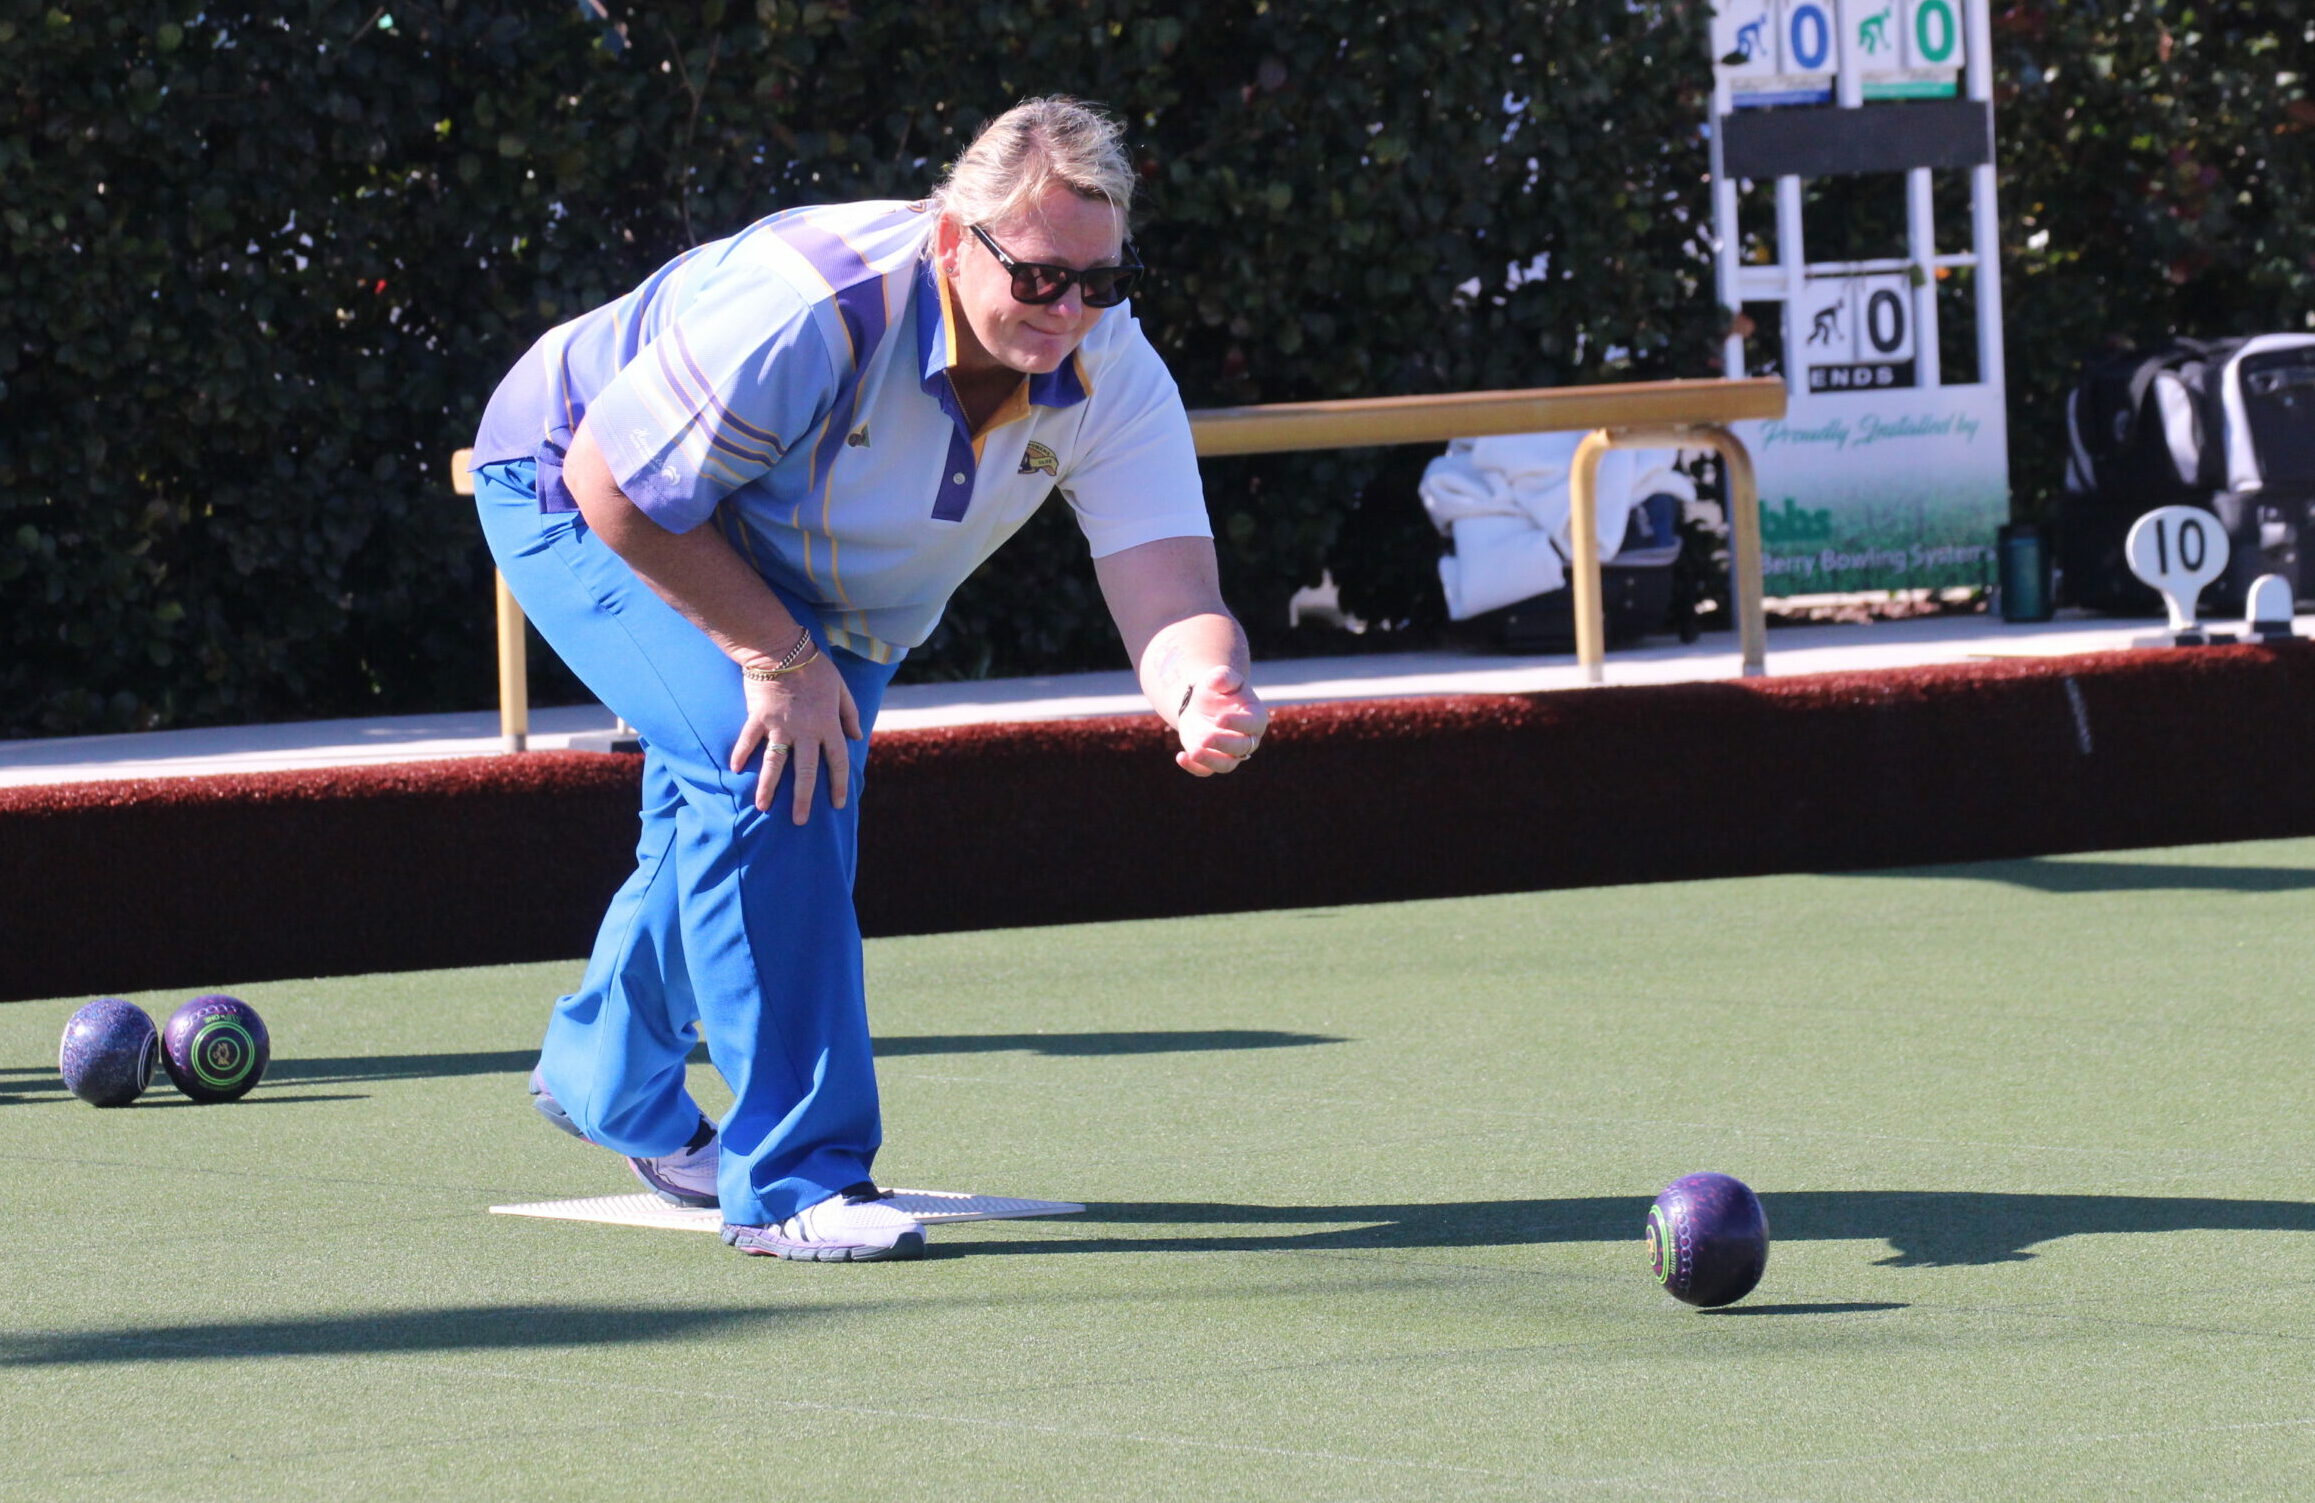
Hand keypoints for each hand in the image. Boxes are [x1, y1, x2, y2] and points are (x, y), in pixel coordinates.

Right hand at [729, 648, 861, 821]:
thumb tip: (857, 736)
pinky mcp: (759, 717)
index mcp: (828, 725)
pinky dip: (741, 754)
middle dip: (803, 799)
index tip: (837, 804)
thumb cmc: (815, 666)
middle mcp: (806, 730)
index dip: (838, 784)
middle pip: (805, 772)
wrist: (783, 649)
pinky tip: (735, 770)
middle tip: (800, 821)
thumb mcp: (841, 688)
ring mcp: (781, 725)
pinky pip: (749, 740)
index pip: (836, 761)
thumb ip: (849, 713)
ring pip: (775, 763)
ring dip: (768, 787)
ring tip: (763, 808)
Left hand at [1173, 663, 1266, 776]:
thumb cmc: (1217, 688)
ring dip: (1210, 761)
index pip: (1251, 724)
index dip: (1237, 724)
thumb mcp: (1220, 677)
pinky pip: (1206, 770)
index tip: (1219, 719)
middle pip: (1241, 748)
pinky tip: (1180, 756)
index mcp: (1255, 717)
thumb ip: (1223, 677)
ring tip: (1193, 752)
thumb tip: (1218, 681)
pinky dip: (1194, 767)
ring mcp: (1229, 752)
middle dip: (1222, 744)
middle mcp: (1247, 739)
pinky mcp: (1211, 759)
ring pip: (1226, 765)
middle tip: (1204, 739)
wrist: (1201, 701)